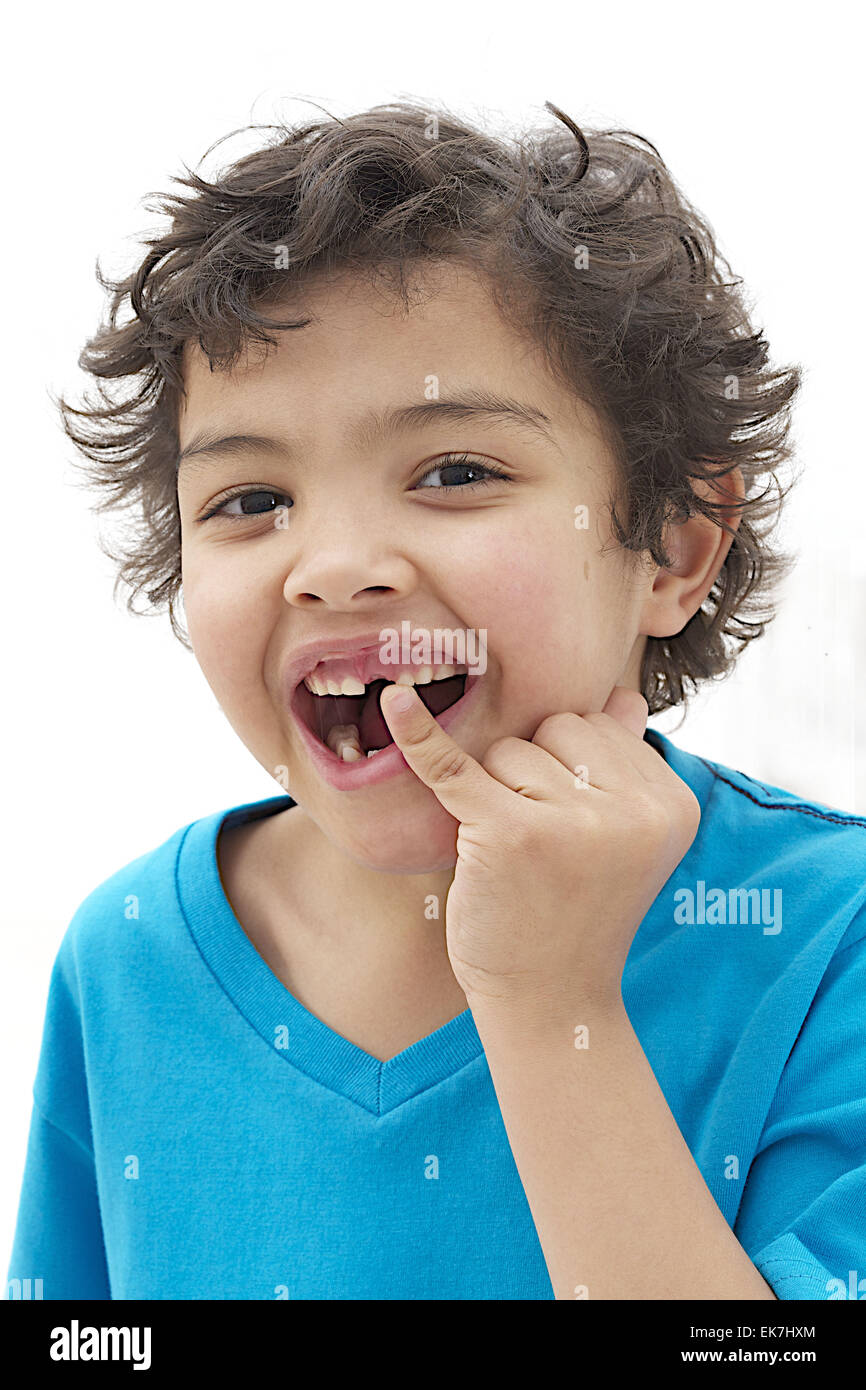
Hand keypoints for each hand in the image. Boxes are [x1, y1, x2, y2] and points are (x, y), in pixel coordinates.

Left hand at [379, 685, 700, 1011]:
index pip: (600, 727)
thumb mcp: (621, 840)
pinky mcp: (511, 834)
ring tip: (520, 859)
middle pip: (557, 727)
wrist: (550, 1001)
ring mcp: (575, 820)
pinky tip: (395, 705)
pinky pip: (456, 768)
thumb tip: (625, 695)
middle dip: (536, 772)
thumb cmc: (577, 911)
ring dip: (498, 794)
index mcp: (673, 803)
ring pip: (510, 748)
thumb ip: (625, 767)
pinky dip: (419, 737)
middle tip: (545, 848)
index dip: (571, 768)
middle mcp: (635, 809)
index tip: (577, 832)